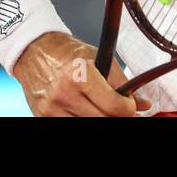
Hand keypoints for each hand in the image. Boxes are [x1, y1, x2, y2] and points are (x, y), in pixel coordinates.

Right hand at [12, 31, 151, 115]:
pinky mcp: (43, 117)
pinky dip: (82, 118)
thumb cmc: (66, 52)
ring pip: (87, 125)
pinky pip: (70, 125)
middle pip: (103, 119)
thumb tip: (142, 103)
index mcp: (80, 76)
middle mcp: (65, 95)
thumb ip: (121, 82)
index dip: (128, 109)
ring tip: (102, 108)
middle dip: (116, 116)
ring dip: (99, 117)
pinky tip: (86, 110)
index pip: (113, 106)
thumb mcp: (98, 57)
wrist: (34, 51)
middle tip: (121, 110)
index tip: (130, 106)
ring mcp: (52, 109)